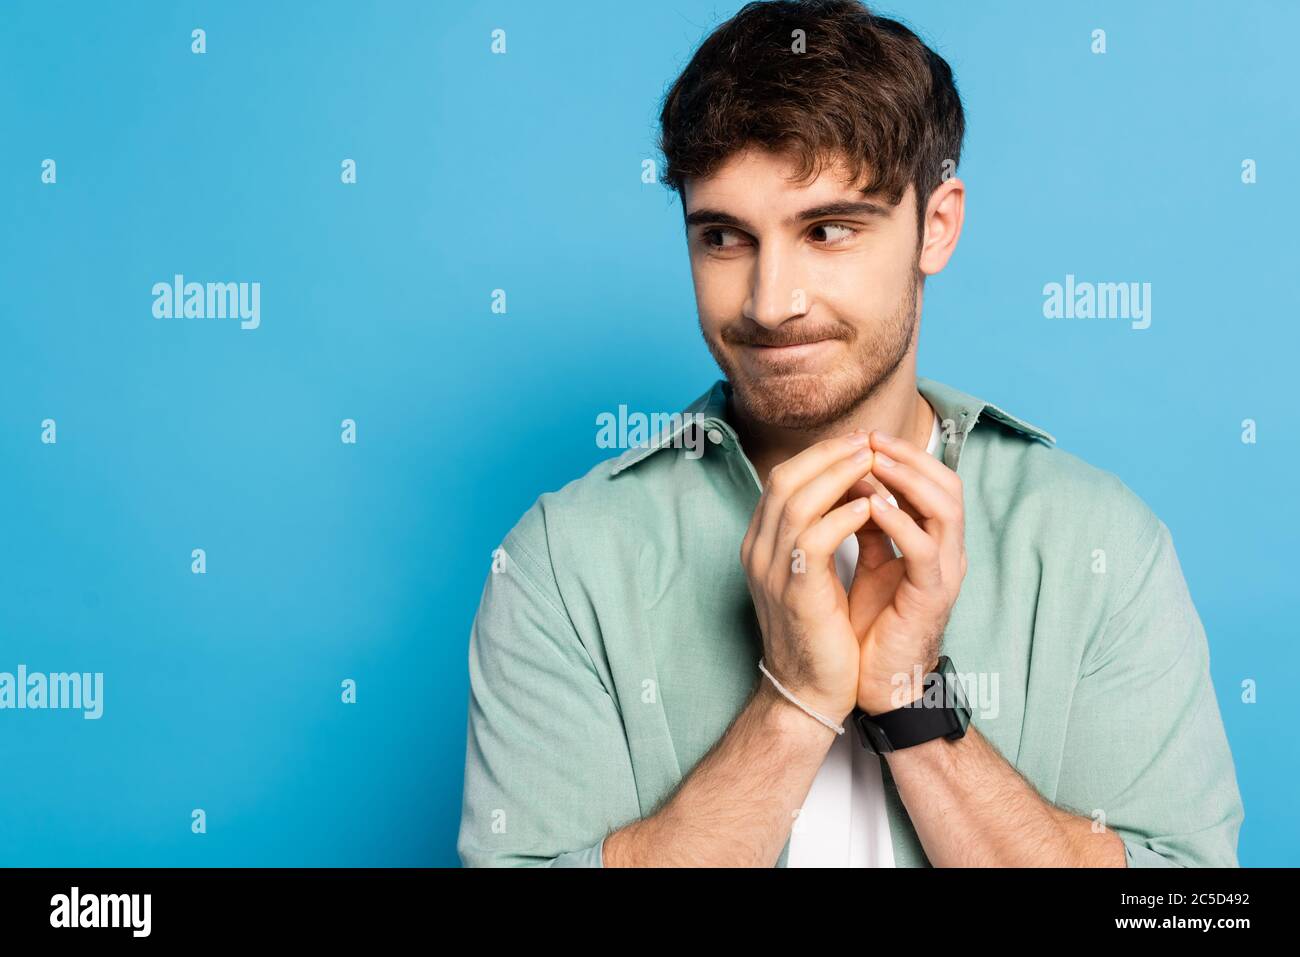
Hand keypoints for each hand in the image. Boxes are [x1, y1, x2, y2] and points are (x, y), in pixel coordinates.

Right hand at [741, 430, 879, 723]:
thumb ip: (818, 534)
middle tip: (868, 443)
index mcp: (759, 545)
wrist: (807, 691)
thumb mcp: (810, 574)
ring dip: (839, 477)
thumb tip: (850, 491)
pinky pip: (815, 540)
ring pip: (798, 503)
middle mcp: (758, 552)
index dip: (819, 456)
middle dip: (828, 456)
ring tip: (873, 465)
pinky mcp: (796, 593)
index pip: (781, 481)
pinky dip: (843, 517)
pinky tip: (870, 509)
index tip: (856, 445)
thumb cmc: (818, 632)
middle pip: (785, 482)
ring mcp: (772, 572)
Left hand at [845, 429, 967, 714]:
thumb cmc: (874, 626)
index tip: (863, 436)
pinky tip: (871, 507)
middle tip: (869, 438)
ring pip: (944, 508)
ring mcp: (944, 573)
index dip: (902, 455)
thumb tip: (852, 484)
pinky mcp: (931, 597)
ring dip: (907, 479)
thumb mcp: (871, 565)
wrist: (876, 685)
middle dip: (908, 456)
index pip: (931, 481)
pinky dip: (899, 522)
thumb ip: (870, 528)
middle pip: (946, 484)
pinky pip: (923, 549)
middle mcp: (947, 552)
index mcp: (934, 542)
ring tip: (872, 460)